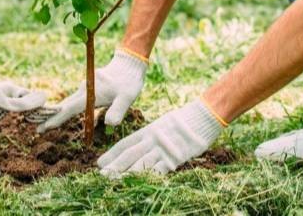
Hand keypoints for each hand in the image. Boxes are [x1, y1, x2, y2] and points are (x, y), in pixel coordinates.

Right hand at [37, 49, 147, 132]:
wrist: (129, 63)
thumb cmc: (128, 82)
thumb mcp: (127, 98)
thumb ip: (118, 111)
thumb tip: (109, 125)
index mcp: (90, 94)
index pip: (69, 109)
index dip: (56, 119)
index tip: (42, 127)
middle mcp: (83, 90)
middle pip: (64, 106)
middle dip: (50, 117)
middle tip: (36, 130)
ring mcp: (84, 88)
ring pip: (68, 103)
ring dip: (57, 113)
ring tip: (44, 124)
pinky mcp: (87, 89)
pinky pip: (74, 101)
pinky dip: (66, 109)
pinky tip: (61, 115)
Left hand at [97, 99, 222, 175]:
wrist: (202, 116)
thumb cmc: (184, 120)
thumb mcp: (163, 124)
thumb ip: (151, 135)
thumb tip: (141, 143)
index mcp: (148, 131)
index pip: (125, 144)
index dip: (111, 154)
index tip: (100, 163)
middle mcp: (152, 140)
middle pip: (129, 155)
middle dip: (115, 166)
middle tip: (102, 176)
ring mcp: (163, 149)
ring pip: (141, 164)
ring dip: (127, 174)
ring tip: (115, 182)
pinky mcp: (175, 157)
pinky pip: (159, 170)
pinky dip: (148, 177)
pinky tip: (139, 184)